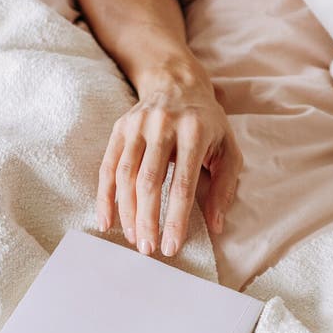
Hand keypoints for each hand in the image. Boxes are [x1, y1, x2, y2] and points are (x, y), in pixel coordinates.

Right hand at [97, 63, 242, 255]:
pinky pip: (107, 167)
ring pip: (126, 176)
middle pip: (149, 182)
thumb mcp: (228, 150)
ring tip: (133, 239)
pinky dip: (105, 197)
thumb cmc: (208, 125)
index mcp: (194, 133)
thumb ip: (224, 187)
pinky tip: (107, 222)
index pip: (182, 185)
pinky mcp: (119, 129)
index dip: (175, 219)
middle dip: (147, 220)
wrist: (177, 83)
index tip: (171, 246)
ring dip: (127, 213)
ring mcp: (137, 126)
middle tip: (149, 249)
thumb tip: (217, 226)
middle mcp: (163, 126)